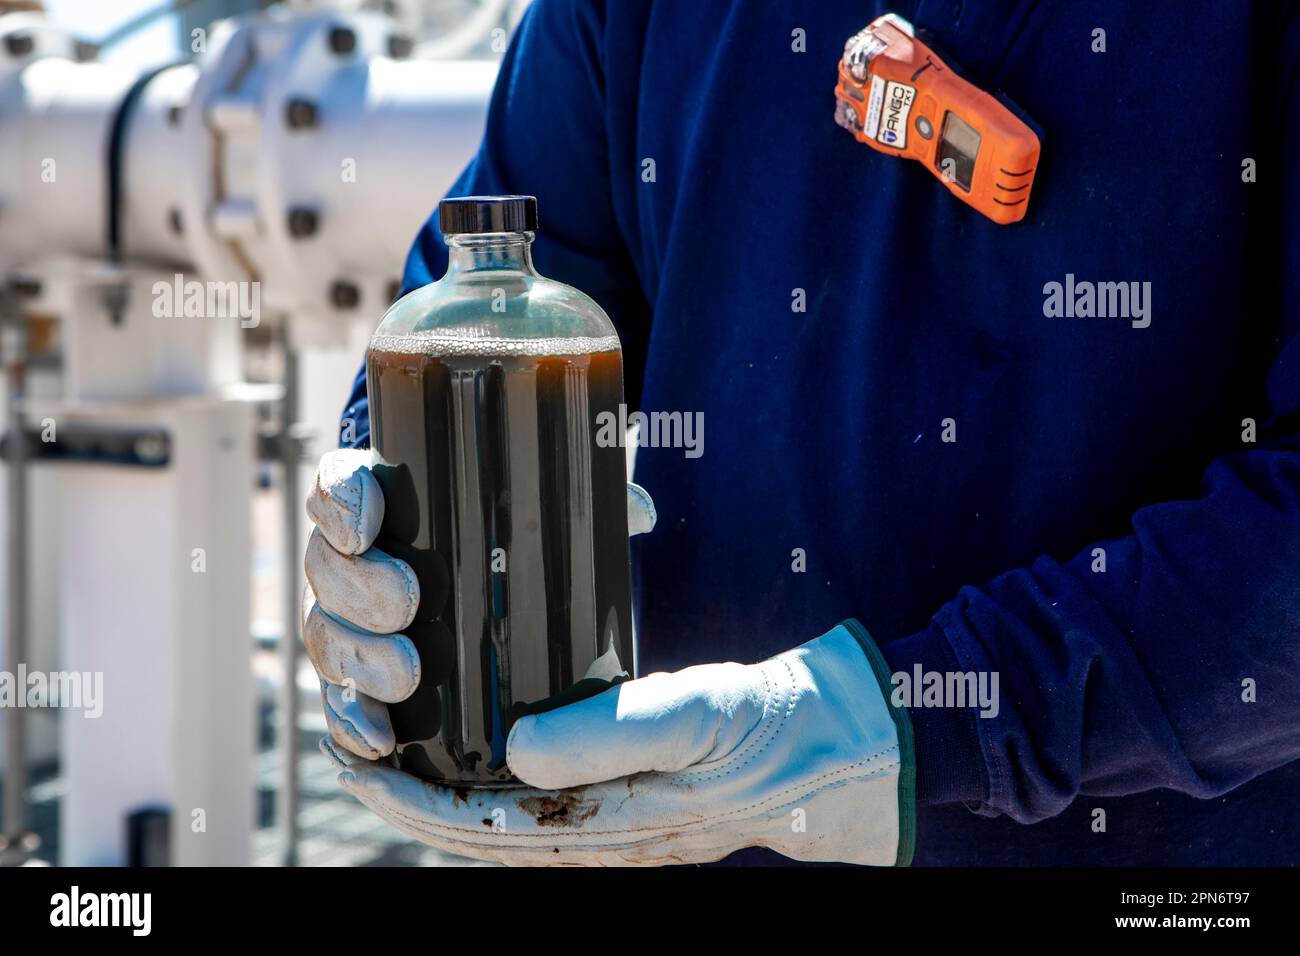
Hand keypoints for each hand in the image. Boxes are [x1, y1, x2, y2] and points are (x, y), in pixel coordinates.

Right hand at [301, 447, 656, 766]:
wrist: (512, 605)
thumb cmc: (527, 542)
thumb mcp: (558, 511)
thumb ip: (590, 500)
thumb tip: (637, 511)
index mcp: (390, 502)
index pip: (342, 483)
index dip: (341, 498)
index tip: (370, 521)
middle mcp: (356, 563)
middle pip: (327, 567)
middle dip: (361, 587)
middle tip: (410, 602)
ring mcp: (352, 628)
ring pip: (327, 636)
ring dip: (360, 658)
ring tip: (409, 676)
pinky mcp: (362, 688)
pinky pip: (339, 704)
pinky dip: (351, 722)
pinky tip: (377, 739)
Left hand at [324, 619, 914, 866]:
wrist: (853, 742)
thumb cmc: (785, 725)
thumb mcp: (706, 714)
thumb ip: (616, 731)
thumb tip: (517, 749)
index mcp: (624, 820)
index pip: (494, 825)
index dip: (421, 802)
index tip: (363, 767)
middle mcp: (616, 836)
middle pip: (488, 837)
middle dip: (414, 807)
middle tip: (351, 765)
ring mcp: (629, 826)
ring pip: (513, 830)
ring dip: (447, 804)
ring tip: (395, 769)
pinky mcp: (643, 805)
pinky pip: (551, 814)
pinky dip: (499, 797)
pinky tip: (482, 773)